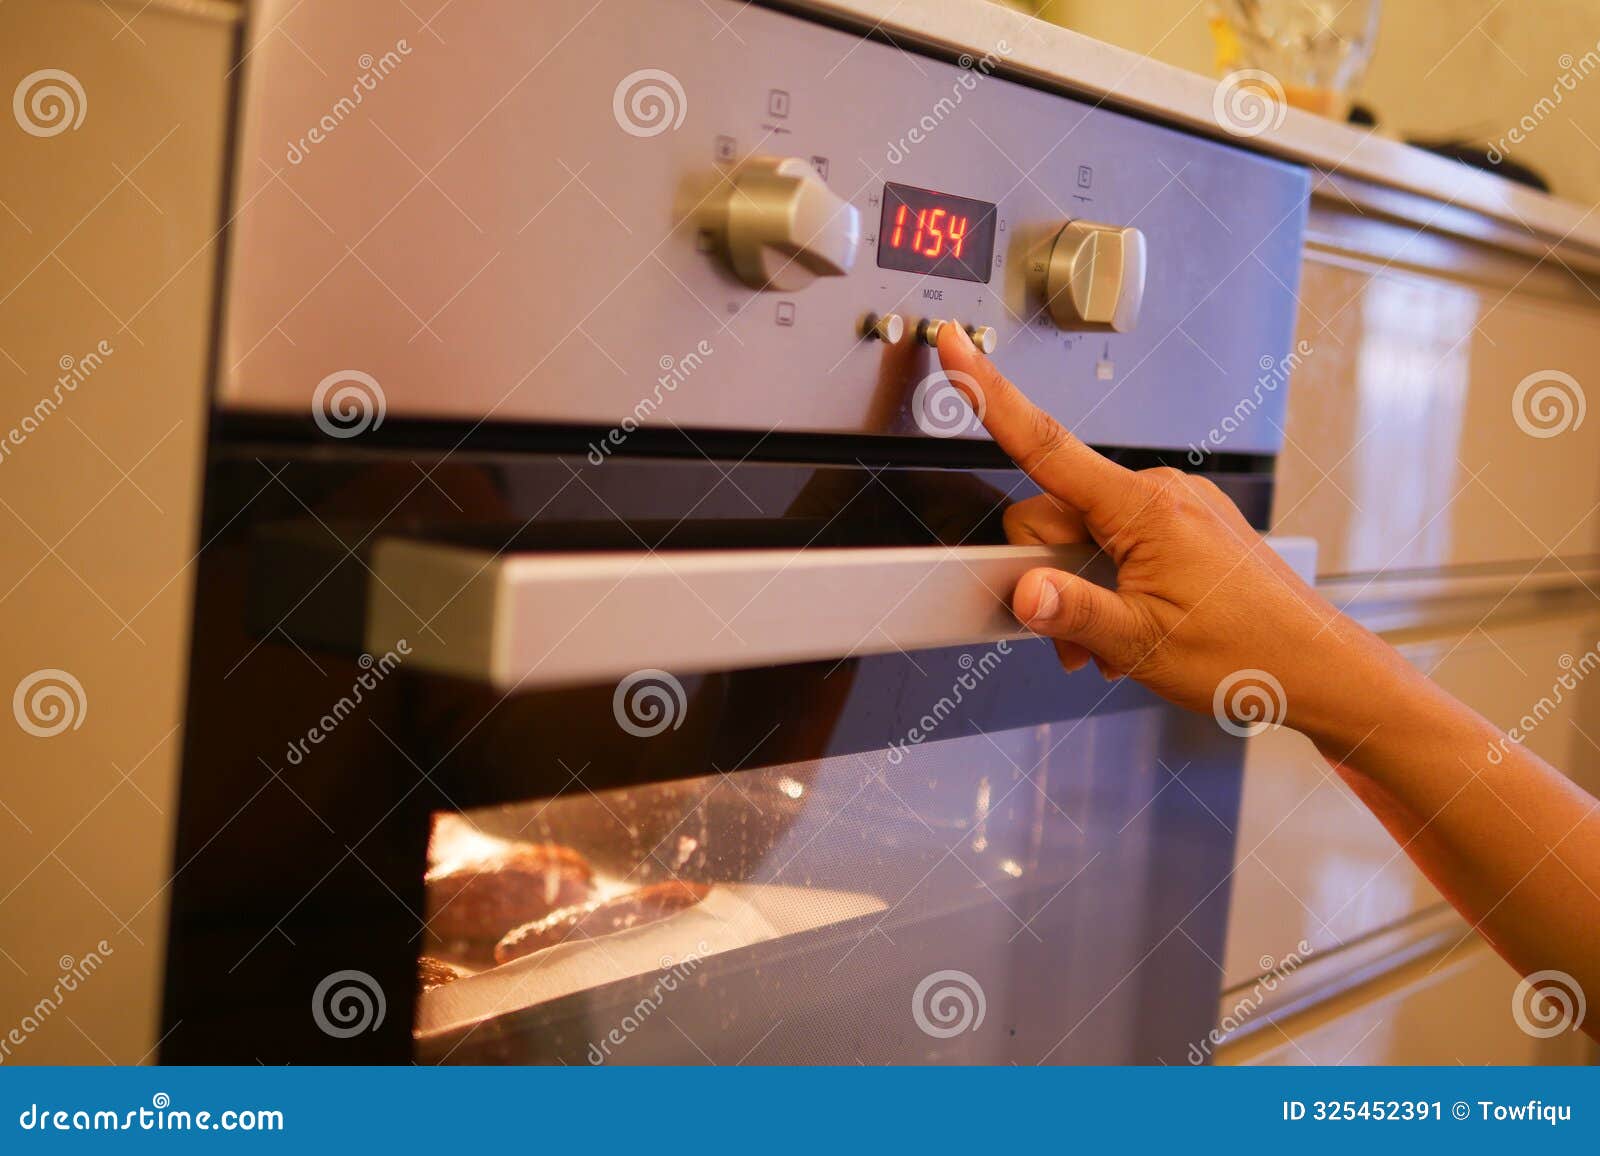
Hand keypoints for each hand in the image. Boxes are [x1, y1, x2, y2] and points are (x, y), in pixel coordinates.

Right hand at [935, 323, 1411, 746]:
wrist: (1317, 667)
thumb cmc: (1248, 653)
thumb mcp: (1142, 644)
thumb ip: (1071, 612)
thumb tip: (1024, 590)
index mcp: (1144, 508)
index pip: (1043, 442)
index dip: (988, 392)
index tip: (955, 345)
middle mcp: (1160, 492)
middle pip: (1054, 514)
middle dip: (1050, 577)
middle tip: (1080, 638)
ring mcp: (1177, 505)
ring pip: (1085, 533)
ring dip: (1083, 589)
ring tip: (1118, 640)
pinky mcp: (1188, 523)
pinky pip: (1121, 540)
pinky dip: (1111, 581)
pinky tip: (1134, 621)